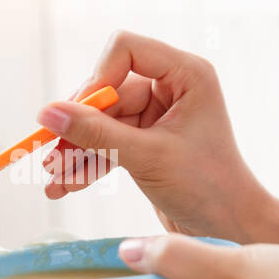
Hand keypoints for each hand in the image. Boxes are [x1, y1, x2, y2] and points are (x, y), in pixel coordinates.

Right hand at [37, 31, 273, 241]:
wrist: (231, 230)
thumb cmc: (207, 188)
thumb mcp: (147, 157)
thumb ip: (96, 133)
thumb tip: (47, 113)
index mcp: (186, 74)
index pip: (125, 49)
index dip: (98, 78)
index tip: (78, 114)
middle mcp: (172, 88)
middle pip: (107, 90)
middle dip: (78, 125)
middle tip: (50, 153)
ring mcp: (158, 115)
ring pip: (102, 121)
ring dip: (77, 149)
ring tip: (52, 178)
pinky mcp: (147, 141)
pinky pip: (108, 142)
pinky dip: (88, 162)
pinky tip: (65, 185)